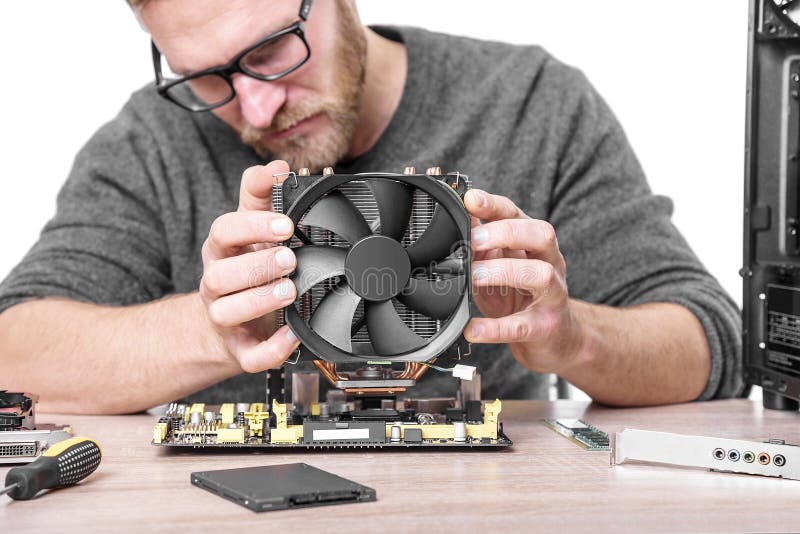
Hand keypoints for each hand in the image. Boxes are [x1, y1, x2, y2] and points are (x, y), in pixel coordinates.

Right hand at [199, 160, 299, 372]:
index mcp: (222, 251)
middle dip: (256, 265)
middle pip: (221, 275)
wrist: (233, 322)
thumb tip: (278, 165)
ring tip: (289, 290)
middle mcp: (218, 284)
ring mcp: (226, 318)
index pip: (224, 232)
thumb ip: (263, 195)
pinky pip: (250, 356)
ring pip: (228, 313)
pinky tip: (292, 335)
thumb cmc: (247, 266)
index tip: (286, 223)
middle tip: (290, 258)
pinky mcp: (241, 349)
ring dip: (259, 301)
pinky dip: (270, 350)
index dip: (252, 226)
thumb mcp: (253, 228)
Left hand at [462, 189, 585, 373]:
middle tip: (475, 240)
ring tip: (475, 277)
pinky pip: (522, 325)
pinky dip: (495, 328)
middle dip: (506, 232)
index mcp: (532, 242)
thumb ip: (479, 242)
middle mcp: (548, 262)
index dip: (494, 205)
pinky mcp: (544, 326)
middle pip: (541, 234)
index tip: (471, 200)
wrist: (554, 337)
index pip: (517, 214)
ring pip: (541, 274)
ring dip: (504, 272)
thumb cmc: (521, 296)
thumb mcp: (497, 263)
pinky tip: (473, 329)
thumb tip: (458, 216)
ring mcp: (552, 294)